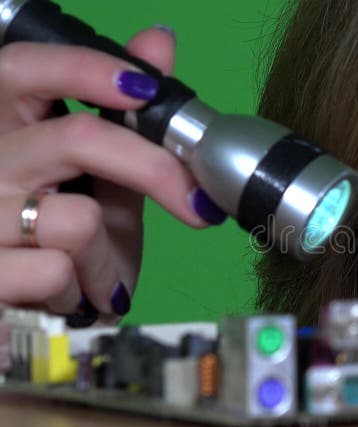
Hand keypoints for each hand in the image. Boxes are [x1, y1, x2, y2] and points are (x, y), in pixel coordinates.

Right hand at [0, 27, 214, 321]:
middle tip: (197, 204)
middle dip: (154, 170)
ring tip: (99, 272)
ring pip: (77, 219)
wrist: (37, 317)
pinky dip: (90, 290)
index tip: (147, 89)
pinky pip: (60, 272)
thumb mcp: (102, 179)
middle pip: (75, 138)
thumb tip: (159, 39)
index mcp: (8, 126)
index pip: (25, 67)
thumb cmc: (67, 241)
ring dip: (110, 255)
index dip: (87, 69)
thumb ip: (127, 121)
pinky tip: (73, 297)